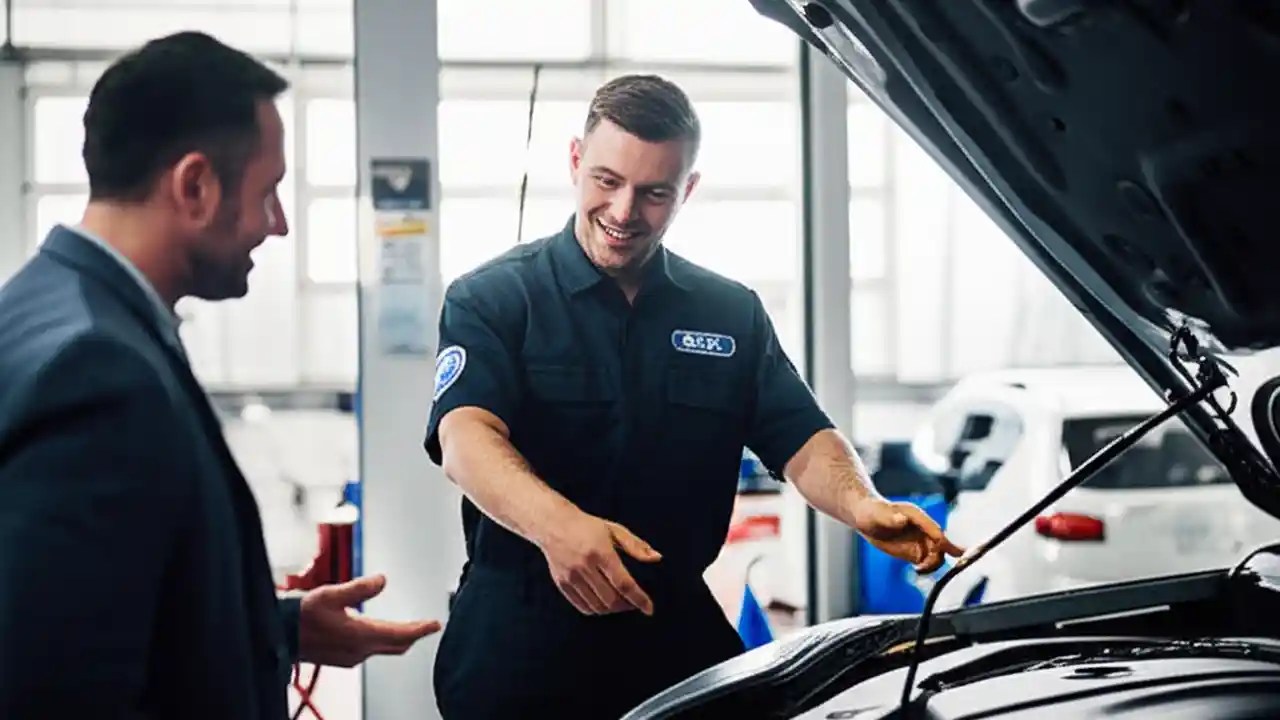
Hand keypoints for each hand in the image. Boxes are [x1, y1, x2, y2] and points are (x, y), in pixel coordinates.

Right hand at [298, 574, 441, 666]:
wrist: (279, 634)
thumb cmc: (301, 616)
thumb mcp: (330, 595)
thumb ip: (359, 588)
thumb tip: (382, 580)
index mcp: (359, 636)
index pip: (400, 634)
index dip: (420, 629)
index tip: (435, 624)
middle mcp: (358, 651)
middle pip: (396, 645)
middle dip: (414, 634)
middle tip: (428, 626)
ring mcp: (351, 657)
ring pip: (385, 648)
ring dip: (398, 637)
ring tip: (410, 627)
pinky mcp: (343, 657)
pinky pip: (372, 650)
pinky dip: (384, 640)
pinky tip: (381, 632)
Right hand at [538, 510, 661, 615]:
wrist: (553, 524)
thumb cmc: (587, 526)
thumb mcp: (614, 530)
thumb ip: (636, 546)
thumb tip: (656, 558)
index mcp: (601, 551)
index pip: (624, 583)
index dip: (639, 599)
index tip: (649, 608)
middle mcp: (585, 566)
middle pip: (611, 599)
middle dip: (627, 605)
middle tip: (634, 602)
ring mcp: (571, 576)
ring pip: (597, 606)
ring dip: (613, 609)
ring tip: (620, 603)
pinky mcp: (562, 583)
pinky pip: (583, 606)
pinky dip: (597, 610)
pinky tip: (604, 603)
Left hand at [853, 498, 963, 573]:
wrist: (865, 518)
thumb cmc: (872, 511)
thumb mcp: (878, 515)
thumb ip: (891, 518)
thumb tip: (902, 519)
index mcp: (917, 517)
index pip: (935, 530)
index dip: (940, 541)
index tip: (936, 551)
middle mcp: (922, 529)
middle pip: (940, 544)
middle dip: (939, 555)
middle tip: (925, 565)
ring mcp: (919, 541)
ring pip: (936, 555)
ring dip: (933, 564)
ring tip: (919, 569)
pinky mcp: (913, 552)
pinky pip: (926, 562)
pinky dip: (927, 568)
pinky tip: (918, 570)